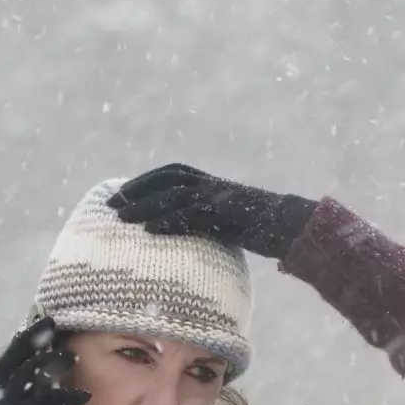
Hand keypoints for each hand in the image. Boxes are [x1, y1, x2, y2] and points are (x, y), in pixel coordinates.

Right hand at [0, 316, 89, 404]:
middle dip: (27, 343)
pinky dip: (60, 399)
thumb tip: (63, 383)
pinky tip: (82, 395)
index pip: (9, 369)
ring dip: (43, 365)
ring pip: (18, 383)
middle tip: (50, 322)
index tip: (42, 323)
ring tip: (69, 355)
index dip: (23, 345)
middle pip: (8, 368)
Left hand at [106, 163, 318, 259]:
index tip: (119, 192)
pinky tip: (150, 230)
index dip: (144, 181)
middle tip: (110, 203)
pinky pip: (192, 214)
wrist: (293, 227)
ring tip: (121, 217)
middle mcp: (213, 183)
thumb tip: (181, 231)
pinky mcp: (227, 212)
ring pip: (175, 195)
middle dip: (136, 189)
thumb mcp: (227, 221)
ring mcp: (220, 196)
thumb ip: (204, 219)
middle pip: (167, 179)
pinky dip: (169, 221)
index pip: (171, 173)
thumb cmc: (262, 228)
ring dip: (145, 205)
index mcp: (211, 182)